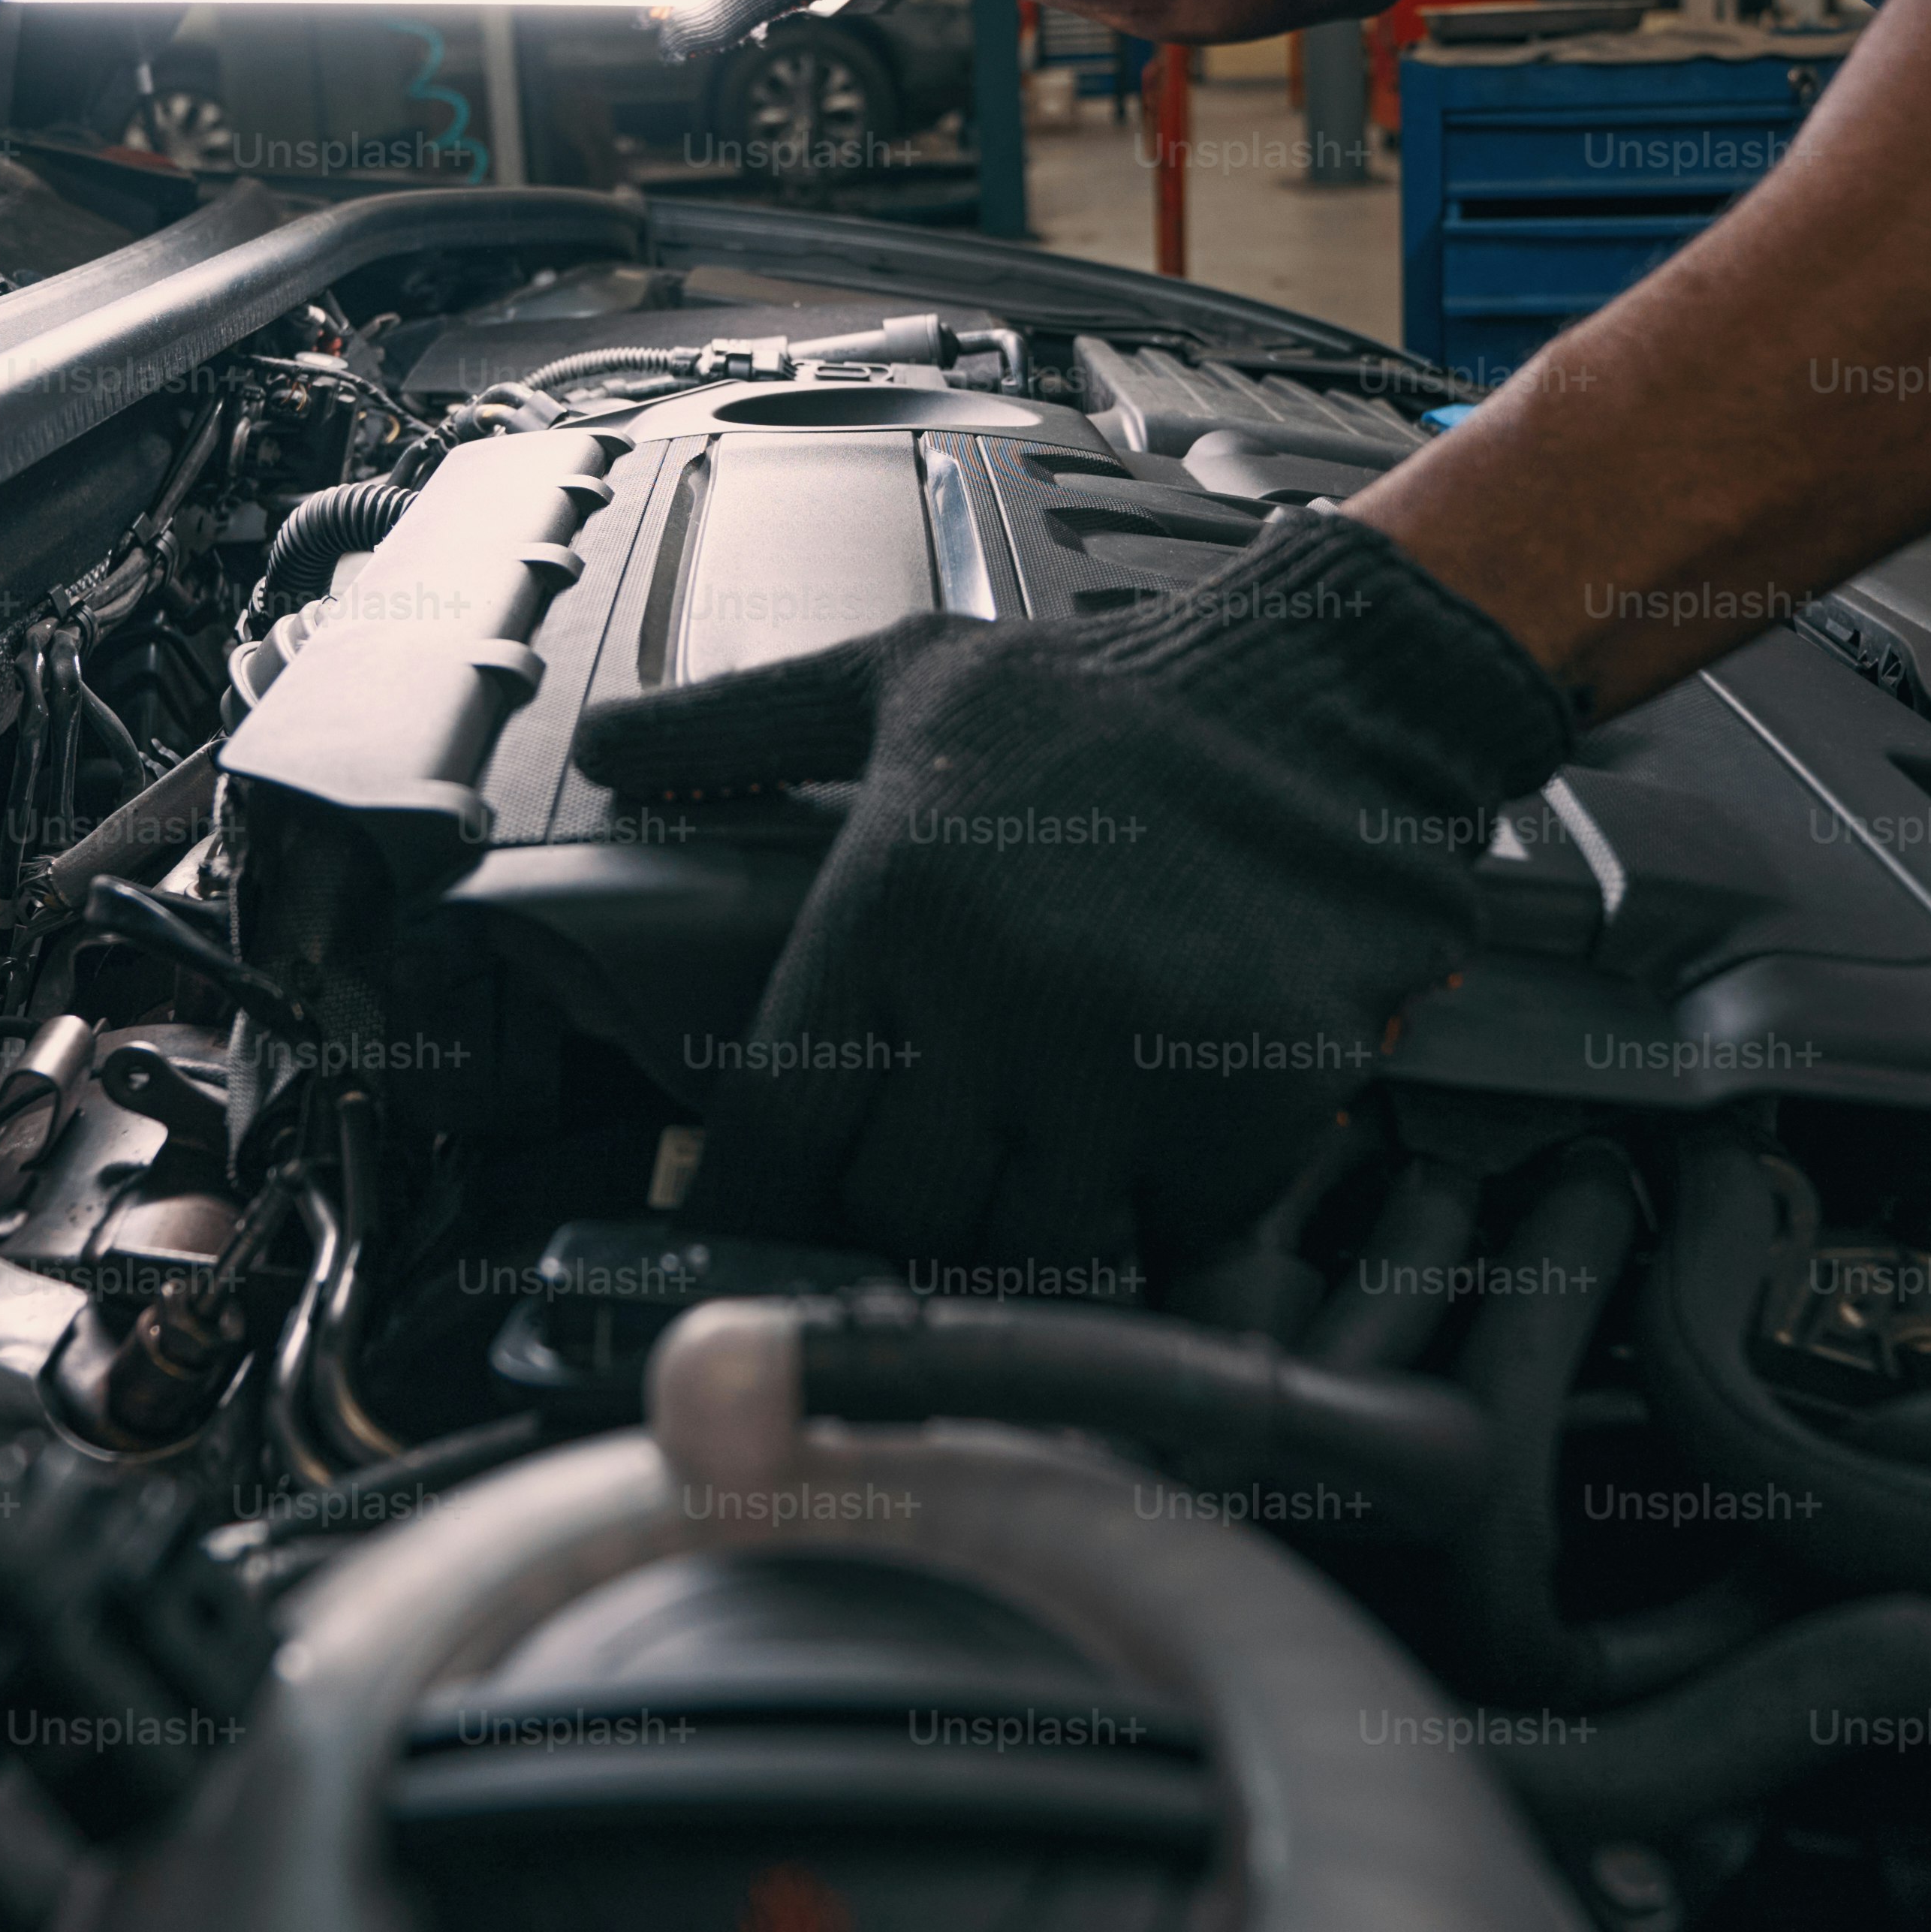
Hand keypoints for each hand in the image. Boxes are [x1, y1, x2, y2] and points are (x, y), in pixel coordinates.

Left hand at [570, 509, 1582, 1278]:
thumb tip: (603, 746)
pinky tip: (1152, 1167)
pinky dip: (1153, 1234)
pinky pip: (1163, 1246)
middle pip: (896, 1217)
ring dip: (1024, 1241)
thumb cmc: (1110, 700)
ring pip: (1026, 1252)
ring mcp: (1123, 1066)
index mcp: (896, 906)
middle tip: (929, 1190)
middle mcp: (998, 998)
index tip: (759, 1237)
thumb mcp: (900, 678)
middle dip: (901, 1221)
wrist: (1327, 702)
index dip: (760, 1210)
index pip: (779, 1137)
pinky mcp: (1241, 1111)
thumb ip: (742, 726)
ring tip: (1040, 1179)